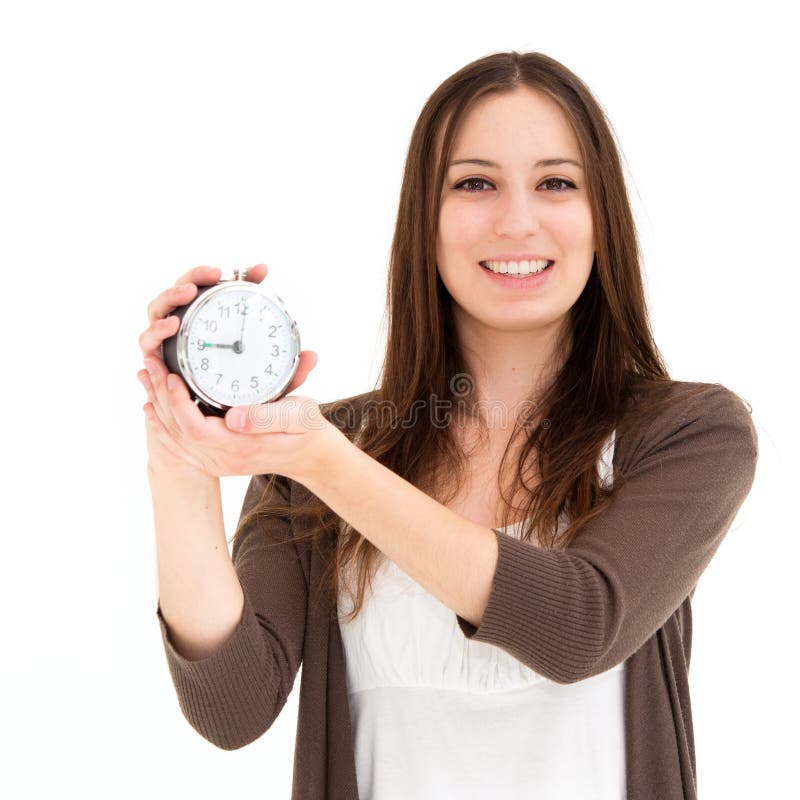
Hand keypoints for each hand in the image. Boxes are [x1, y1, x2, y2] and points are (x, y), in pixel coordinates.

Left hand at [137, 264, 330, 480]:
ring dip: (157, 405)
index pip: (194, 428)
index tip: (171, 375)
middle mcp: (222, 458)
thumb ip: (268, 417)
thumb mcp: (298, 417)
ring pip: (175, 436)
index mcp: (240, 447)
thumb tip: (234, 418)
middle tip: (150, 363)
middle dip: (160, 396)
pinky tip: (152, 404)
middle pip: (177, 431)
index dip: (178, 402)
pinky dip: (162, 422)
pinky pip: (180, 442)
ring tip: (146, 375)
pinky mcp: (215, 456)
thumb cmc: (306, 429)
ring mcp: (217, 460)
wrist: (310, 454)